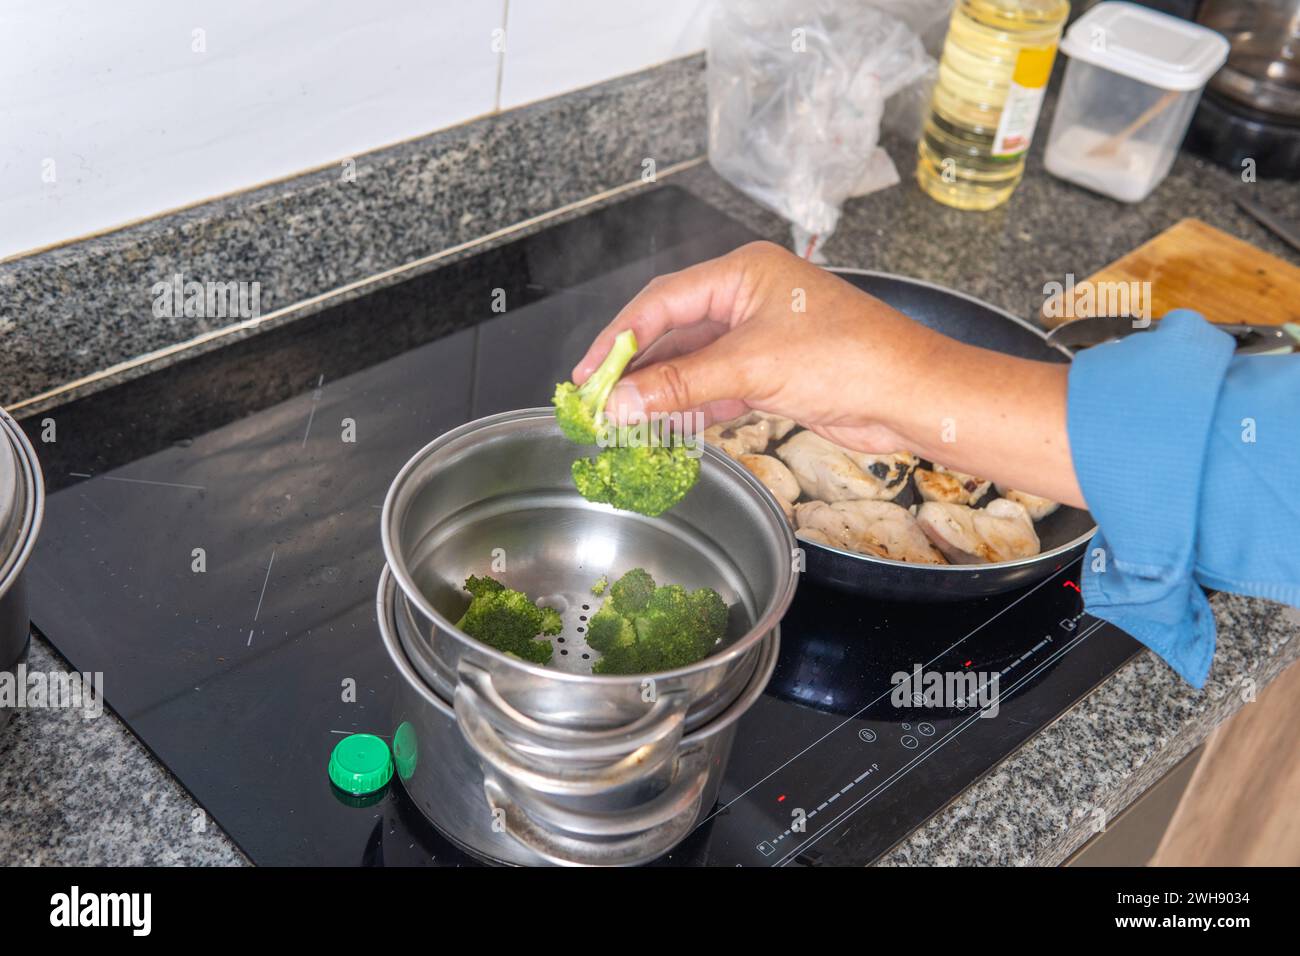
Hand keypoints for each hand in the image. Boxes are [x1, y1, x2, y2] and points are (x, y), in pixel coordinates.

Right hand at [573, 241, 1085, 508]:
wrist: (911, 396)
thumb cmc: (851, 358)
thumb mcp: (753, 366)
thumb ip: (682, 384)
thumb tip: (622, 400)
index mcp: (744, 272)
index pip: (663, 300)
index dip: (618, 337)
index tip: (588, 372)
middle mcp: (749, 298)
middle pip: (674, 332)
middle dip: (636, 368)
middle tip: (598, 400)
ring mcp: (761, 336)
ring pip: (694, 363)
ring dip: (662, 392)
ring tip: (624, 420)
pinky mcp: (773, 372)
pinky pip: (717, 387)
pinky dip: (692, 407)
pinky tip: (666, 426)